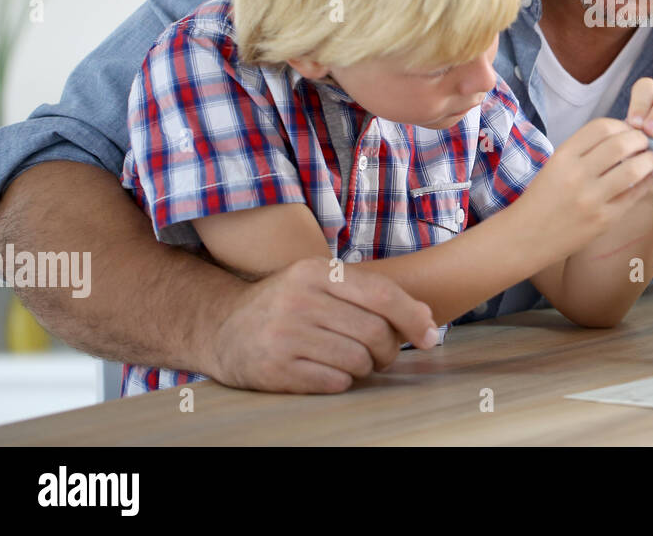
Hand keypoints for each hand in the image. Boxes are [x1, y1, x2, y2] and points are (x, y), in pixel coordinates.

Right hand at [211, 256, 440, 392]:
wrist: (221, 327)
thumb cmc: (286, 304)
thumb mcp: (321, 282)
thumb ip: (370, 293)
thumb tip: (425, 318)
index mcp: (316, 271)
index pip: (381, 294)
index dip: (413, 317)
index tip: (431, 336)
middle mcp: (299, 299)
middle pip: (374, 332)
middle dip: (390, 349)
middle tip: (384, 354)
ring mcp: (284, 336)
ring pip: (358, 360)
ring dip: (367, 367)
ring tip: (357, 361)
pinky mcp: (274, 370)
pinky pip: (335, 382)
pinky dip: (344, 380)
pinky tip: (332, 370)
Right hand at [519, 117, 652, 252]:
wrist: (526, 237)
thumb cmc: (542, 198)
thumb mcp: (555, 165)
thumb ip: (584, 150)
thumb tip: (622, 136)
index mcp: (563, 157)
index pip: (601, 127)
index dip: (621, 125)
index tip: (628, 129)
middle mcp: (576, 175)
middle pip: (621, 144)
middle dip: (640, 139)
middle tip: (645, 142)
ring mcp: (591, 199)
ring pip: (633, 170)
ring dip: (649, 160)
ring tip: (652, 158)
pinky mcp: (603, 220)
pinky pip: (634, 195)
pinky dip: (647, 182)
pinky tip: (649, 177)